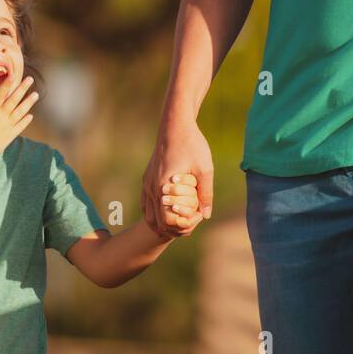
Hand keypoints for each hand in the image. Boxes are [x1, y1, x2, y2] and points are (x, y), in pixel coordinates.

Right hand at [0, 75, 36, 171]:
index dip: (7, 84)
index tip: (14, 75)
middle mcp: (0, 117)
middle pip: (14, 100)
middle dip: (22, 89)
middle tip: (31, 79)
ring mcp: (6, 126)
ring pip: (20, 112)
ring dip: (28, 103)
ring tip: (36, 94)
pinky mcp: (9, 136)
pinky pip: (20, 126)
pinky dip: (25, 120)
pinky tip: (30, 115)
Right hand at [142, 116, 213, 237]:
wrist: (175, 126)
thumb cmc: (192, 145)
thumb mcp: (205, 169)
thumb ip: (205, 193)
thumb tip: (206, 214)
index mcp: (164, 187)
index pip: (166, 221)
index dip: (181, 226)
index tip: (196, 218)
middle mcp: (151, 187)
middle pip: (156, 222)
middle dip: (173, 228)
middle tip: (190, 223)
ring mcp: (147, 183)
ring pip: (148, 214)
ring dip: (162, 222)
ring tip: (181, 219)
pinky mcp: (147, 178)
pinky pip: (146, 203)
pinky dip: (155, 212)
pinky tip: (169, 210)